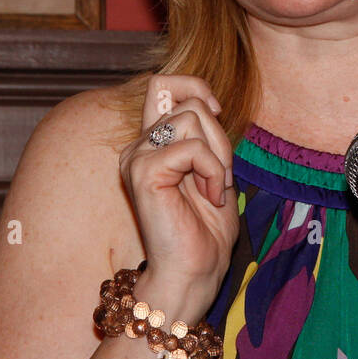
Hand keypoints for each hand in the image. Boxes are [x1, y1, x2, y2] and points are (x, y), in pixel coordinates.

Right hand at [117, 75, 239, 298]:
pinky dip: (212, 171)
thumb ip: (205, 137)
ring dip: (218, 156)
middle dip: (219, 137)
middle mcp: (139, 147)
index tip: (217, 113)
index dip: (194, 87)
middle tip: (219, 177)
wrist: (193, 273)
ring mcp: (137, 157)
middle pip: (189, 102)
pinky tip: (210, 198)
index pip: (162, 84)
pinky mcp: (143, 171)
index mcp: (152, 145)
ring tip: (212, 190)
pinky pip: (193, 148)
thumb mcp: (213, 171)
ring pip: (192, 118)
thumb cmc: (205, 231)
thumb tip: (208, 102)